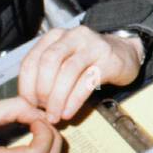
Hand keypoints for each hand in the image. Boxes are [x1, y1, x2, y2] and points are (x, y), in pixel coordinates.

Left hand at [17, 25, 144, 122]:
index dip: (26, 85)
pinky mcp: (109, 60)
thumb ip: (47, 75)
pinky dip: (74, 100)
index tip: (28, 104)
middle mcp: (73, 36)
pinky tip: (69, 112)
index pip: (32, 59)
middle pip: (49, 62)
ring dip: (58, 98)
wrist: (125, 54)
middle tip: (42, 110)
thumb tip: (29, 103)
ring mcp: (93, 46)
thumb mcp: (65, 61)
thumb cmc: (89, 61)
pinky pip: (87, 82)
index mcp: (56, 36)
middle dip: (42, 90)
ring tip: (55, 116)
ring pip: (68, 71)